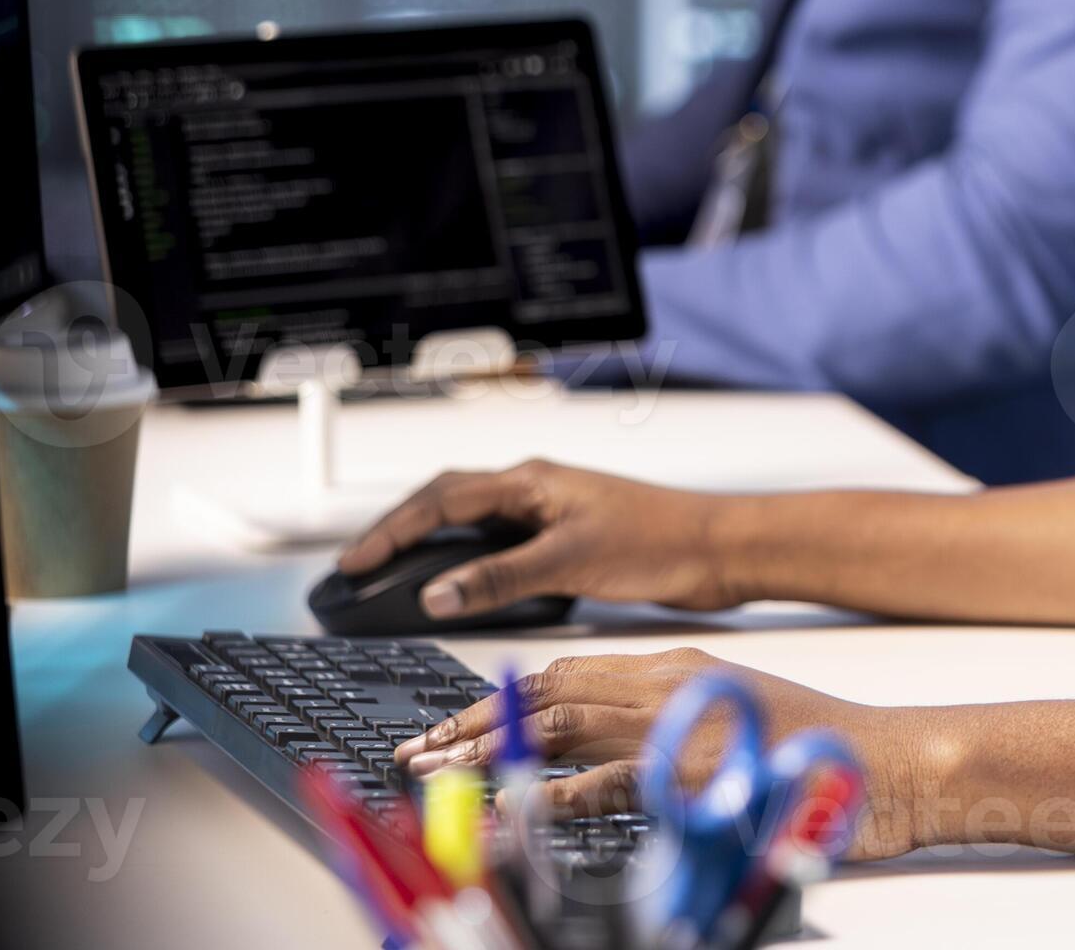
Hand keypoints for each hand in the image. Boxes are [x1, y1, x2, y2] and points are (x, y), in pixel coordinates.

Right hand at [335, 461, 748, 619]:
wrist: (720, 549)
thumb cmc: (660, 542)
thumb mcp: (570, 562)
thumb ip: (500, 577)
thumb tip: (435, 592)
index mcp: (532, 481)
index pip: (441, 499)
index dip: (392, 531)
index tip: (353, 561)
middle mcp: (536, 489)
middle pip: (447, 501)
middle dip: (398, 530)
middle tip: (356, 565)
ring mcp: (550, 512)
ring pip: (472, 522)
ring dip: (430, 544)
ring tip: (391, 573)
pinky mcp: (566, 539)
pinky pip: (498, 544)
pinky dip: (467, 562)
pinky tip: (457, 585)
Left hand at [394, 648, 923, 861]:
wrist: (891, 759)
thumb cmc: (821, 751)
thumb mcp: (734, 722)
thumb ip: (673, 730)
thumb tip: (615, 760)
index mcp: (677, 667)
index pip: (570, 671)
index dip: (504, 695)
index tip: (454, 721)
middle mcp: (668, 683)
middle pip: (547, 691)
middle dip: (471, 719)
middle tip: (418, 748)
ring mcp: (677, 723)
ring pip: (555, 726)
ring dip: (484, 749)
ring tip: (432, 775)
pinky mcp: (690, 769)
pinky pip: (595, 784)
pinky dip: (541, 798)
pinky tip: (504, 814)